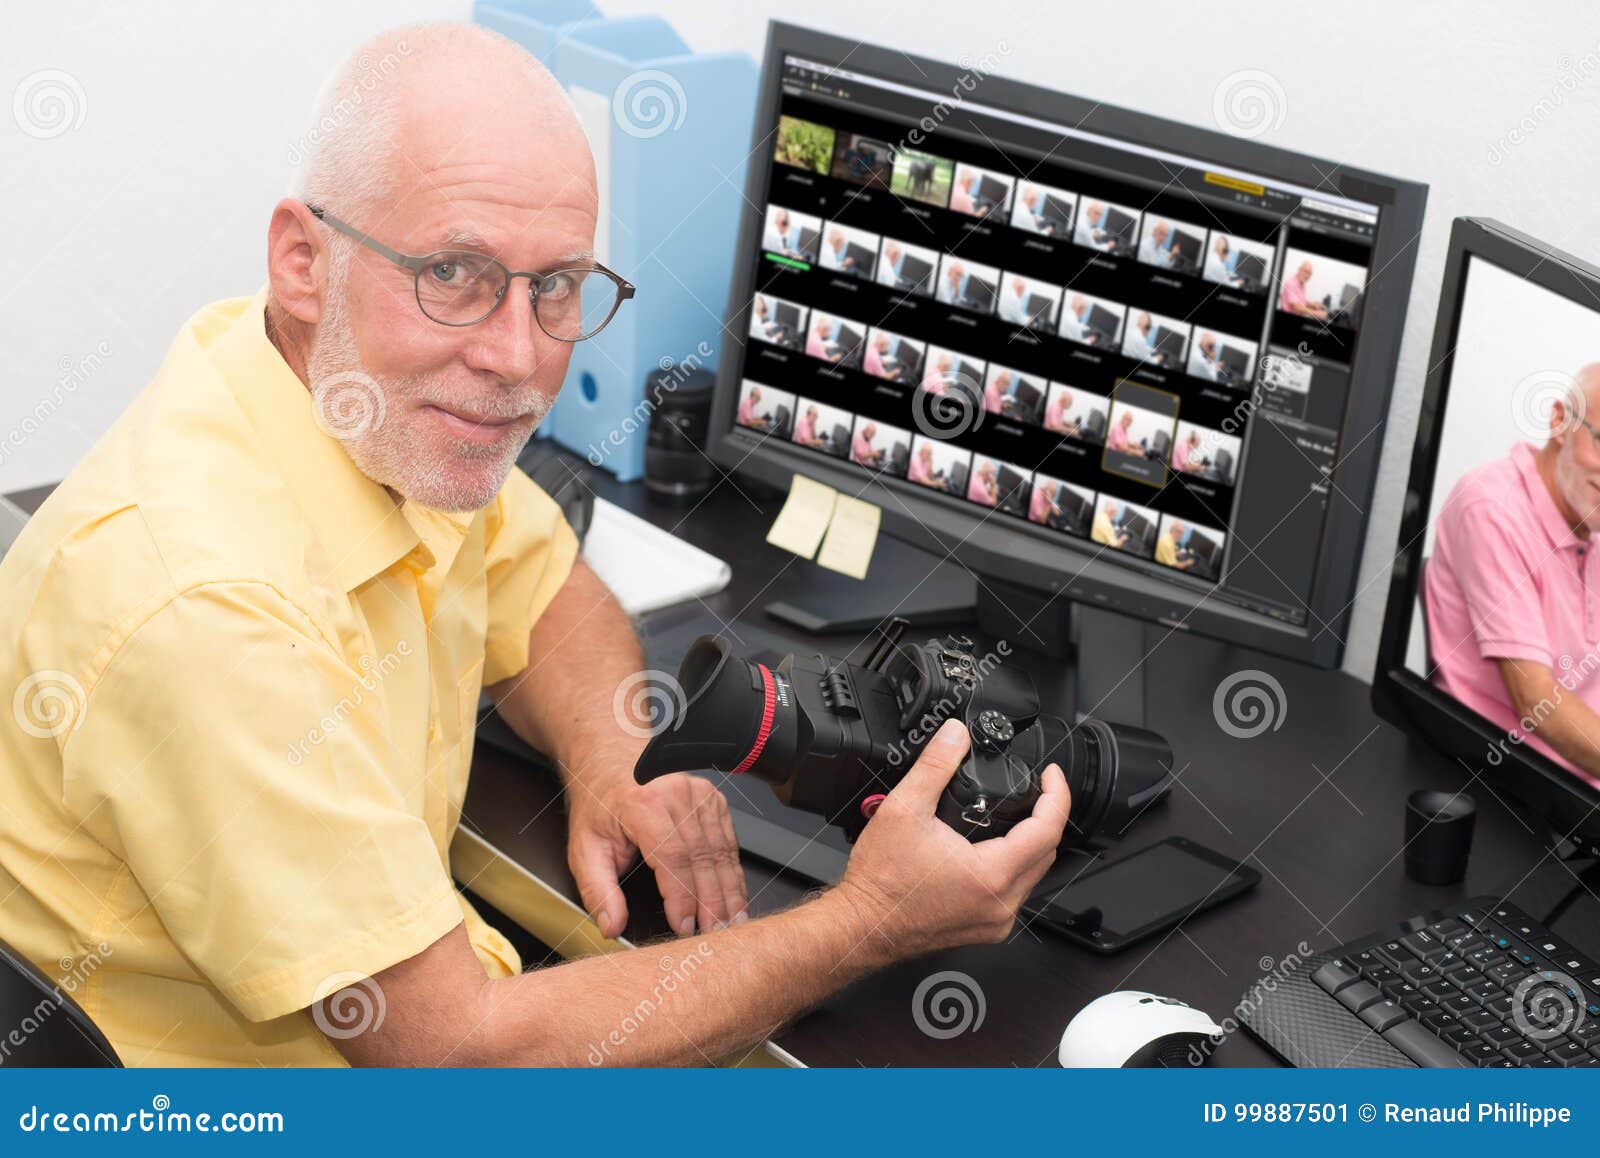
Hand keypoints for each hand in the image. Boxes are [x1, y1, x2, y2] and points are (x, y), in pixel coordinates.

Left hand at [566, 772, 747, 939]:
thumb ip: (597, 890)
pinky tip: (734, 895)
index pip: (672, 857)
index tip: (683, 926)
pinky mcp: (713, 798)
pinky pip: (728, 840)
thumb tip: (612, 925)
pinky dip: (732, 872)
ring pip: (721, 851)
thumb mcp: (583, 847)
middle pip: (703, 857)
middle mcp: (676, 793)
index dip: (682, 897)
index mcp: (643, 803)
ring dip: (729, 891)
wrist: (608, 759)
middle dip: (711, 902)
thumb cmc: (599, 801)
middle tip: (714, 934)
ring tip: (730, 922)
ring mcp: (699, 793)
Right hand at [834, 719, 1070, 958]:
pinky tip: (995, 849)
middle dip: (1048, 815)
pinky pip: (1016, 893)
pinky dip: (1015, 866)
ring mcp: (995, 921)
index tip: (1051, 775)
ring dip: (1032, 843)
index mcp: (991, 874)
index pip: (1048, 830)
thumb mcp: (904, 809)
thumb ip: (934, 766)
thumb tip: (955, 735)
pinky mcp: (986, 928)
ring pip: (1034, 875)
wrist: (863, 926)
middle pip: (1048, 853)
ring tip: (1018, 814)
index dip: (1056, 795)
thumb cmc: (881, 882)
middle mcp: (1001, 904)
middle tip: (1037, 789)